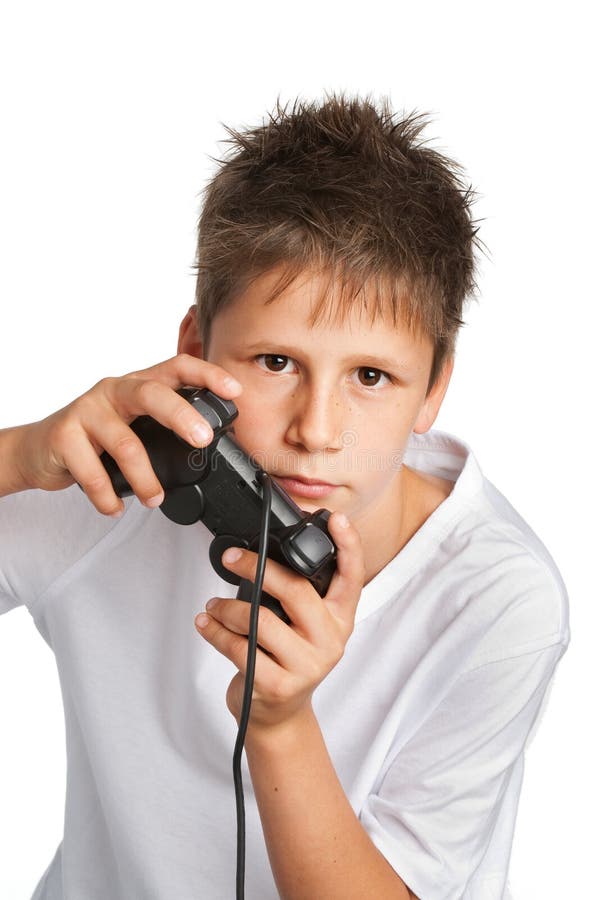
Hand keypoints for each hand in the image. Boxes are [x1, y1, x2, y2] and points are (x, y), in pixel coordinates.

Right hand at [14, 353, 241, 515]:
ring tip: (156, 499)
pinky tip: (116, 506)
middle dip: (181, 416)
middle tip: (202, 439)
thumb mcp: (133, 424)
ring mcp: (86, 410)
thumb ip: (164, 426)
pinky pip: (93, 473)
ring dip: (146, 478)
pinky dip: (108, 496)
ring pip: (126, 443)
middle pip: (152, 394)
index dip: (207, 375)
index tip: (234, 391)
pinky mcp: (63, 435)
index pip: (176, 367)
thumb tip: (213, 446)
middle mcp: (113, 391)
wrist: (37, 449)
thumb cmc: (94, 438)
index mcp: (137, 384)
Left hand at [195, 511, 364, 732]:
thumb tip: (266, 551)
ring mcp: (306, 665)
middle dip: (256, 567)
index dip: (348, 545)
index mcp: (341, 618)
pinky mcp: (277, 685)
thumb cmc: (287, 660)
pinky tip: (207, 624)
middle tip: (232, 558)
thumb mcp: (303, 626)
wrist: (279, 717)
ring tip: (213, 604)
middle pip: (295, 590)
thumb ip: (297, 594)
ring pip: (259, 620)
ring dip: (227, 607)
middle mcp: (331, 640)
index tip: (335, 518)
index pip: (352, 576)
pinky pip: (238, 648)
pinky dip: (215, 632)